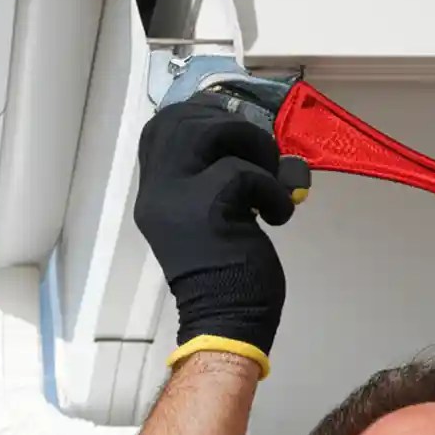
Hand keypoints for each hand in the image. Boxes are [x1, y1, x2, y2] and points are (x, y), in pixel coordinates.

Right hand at [134, 95, 298, 378]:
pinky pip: (246, 172)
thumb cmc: (228, 273)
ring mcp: (178, 195)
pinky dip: (274, 189)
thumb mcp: (213, 215)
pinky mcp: (208, 207)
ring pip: (212, 129)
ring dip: (255, 146)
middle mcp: (159, 187)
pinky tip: (278, 216)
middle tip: (261, 157)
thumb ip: (222, 179)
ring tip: (270, 179)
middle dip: (234, 125)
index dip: (203, 115)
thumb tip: (269, 150)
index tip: (238, 134)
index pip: (163, 125)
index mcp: (157, 189)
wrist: (225, 320)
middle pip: (185, 117)